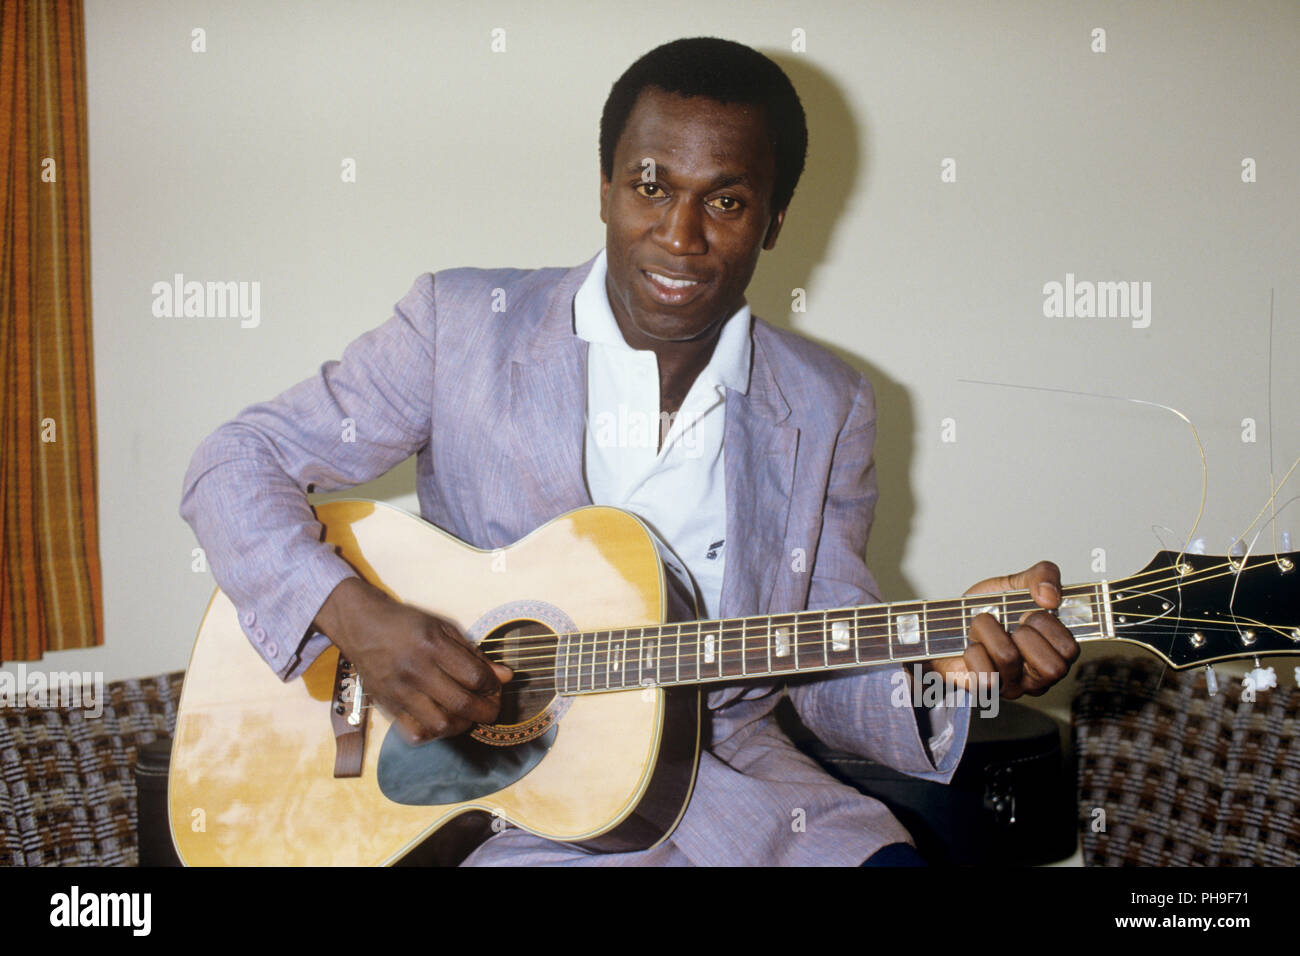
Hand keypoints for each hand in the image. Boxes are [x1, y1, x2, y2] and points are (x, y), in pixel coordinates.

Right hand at [313, 577, 511, 742]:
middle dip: (487, 711)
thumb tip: (506, 677)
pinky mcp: (387, 707)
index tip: (495, 685)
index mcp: (432, 646)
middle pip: (462, 704)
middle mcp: (416, 671)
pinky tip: (442, 722)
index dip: (493, 686)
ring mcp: (400, 692)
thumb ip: (475, 654)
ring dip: (463, 725)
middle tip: (491, 707)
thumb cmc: (406, 624)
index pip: (475, 677)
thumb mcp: (444, 628)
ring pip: (441, 725)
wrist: (361, 626)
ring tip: (468, 715)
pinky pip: (415, 735)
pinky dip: (434, 735)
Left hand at [925, 560, 1078, 698]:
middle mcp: (1038, 677)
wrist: (950, 624)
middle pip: (1052, 667)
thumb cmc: (990, 610)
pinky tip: (973, 647)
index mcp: (1054, 653)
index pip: (1070, 650)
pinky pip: (984, 675)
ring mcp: (1012, 687)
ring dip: (989, 631)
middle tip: (1010, 624)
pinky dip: (973, 652)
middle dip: (1025, 633)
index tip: (1028, 612)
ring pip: (1009, 658)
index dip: (1048, 625)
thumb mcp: (1018, 583)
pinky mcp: (985, 691)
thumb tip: (1050, 596)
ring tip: (984, 628)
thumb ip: (1043, 575)